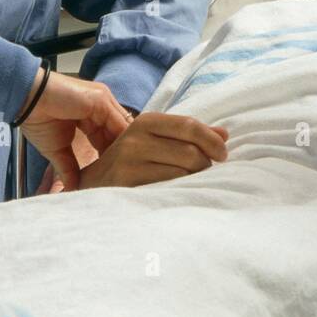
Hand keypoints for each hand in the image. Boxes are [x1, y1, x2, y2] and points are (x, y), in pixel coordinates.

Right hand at [19, 71, 131, 192]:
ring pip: (123, 127)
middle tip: (126, 176)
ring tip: (127, 171)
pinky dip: (123, 140)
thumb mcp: (57, 149)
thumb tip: (72, 188)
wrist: (25, 99)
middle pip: (120, 132)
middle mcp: (101, 106)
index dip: (113, 155)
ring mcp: (103, 101)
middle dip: (123, 153)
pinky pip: (119, 122)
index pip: (110, 136)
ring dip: (126, 148)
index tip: (114, 175)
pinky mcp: (101, 100)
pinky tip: (124, 157)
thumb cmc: (37, 118)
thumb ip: (68, 168)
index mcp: (91, 114)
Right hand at [77, 112, 228, 188]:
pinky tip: (177, 195)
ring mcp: (129, 163)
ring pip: (182, 173)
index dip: (212, 141)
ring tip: (189, 184)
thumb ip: (189, 135)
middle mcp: (136, 138)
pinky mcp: (126, 186)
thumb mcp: (156, 140)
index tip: (223, 154)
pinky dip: (180, 193)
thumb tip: (224, 133)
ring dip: (194, 181)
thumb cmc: (131, 162)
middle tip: (204, 174)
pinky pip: (168, 190)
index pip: (189, 125)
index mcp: (146, 121)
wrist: (92, 187)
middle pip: (191, 152)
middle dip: (205, 166)